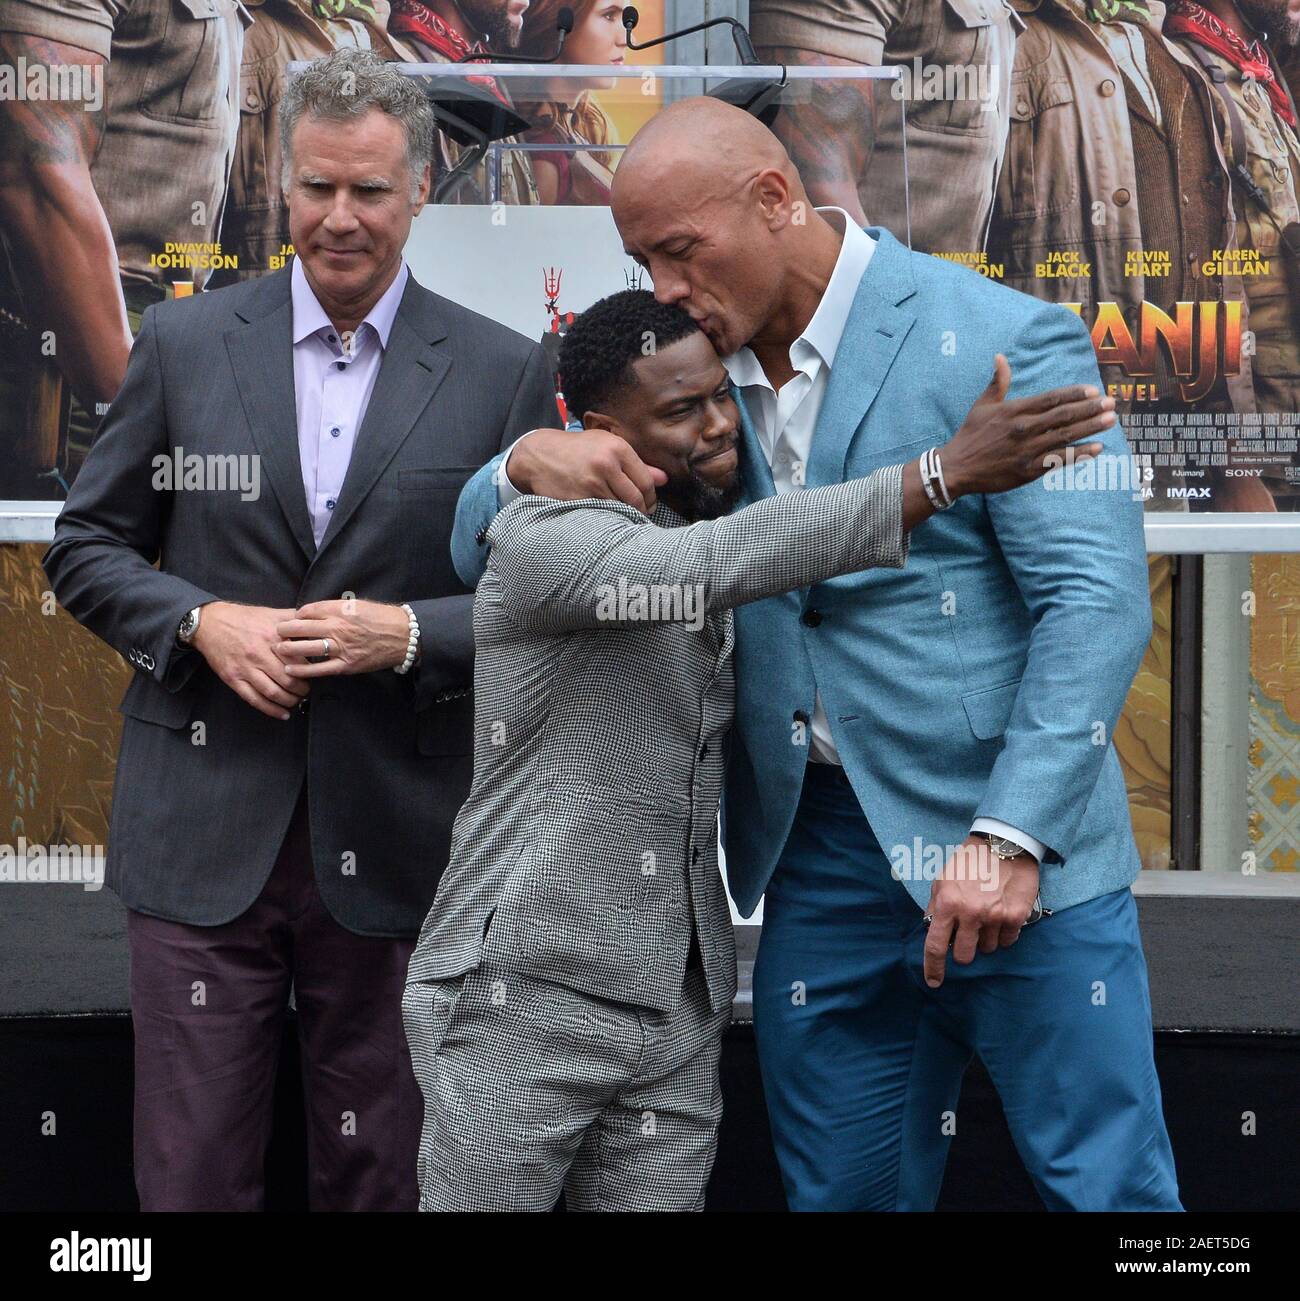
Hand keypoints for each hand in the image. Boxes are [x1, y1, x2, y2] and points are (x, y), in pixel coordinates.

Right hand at [190, 601, 309, 720]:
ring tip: (296, 701)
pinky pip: (254, 699)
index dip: (310, 672)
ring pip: (272, 692)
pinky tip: (282, 713)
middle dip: (301, 690)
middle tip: (306, 691)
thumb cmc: (243, 618)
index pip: (298, 661)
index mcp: (272, 637)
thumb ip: (294, 619)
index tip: (314, 675)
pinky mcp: (233, 679)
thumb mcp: (271, 613)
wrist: (210, 622)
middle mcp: (259, 654)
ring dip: (288, 701)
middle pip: (287, 680)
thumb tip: (315, 623)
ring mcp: (245, 668)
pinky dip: (270, 709)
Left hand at [274, 600, 411, 677]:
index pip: (307, 611)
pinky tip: (290, 670)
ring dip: (288, 649)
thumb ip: (334, 608)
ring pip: (306, 649)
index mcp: (340, 610)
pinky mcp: (347, 665)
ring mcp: (342, 647)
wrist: (403, 636)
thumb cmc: (381, 618)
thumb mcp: (357, 605)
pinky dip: (303, 670)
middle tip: (275, 633)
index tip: (290, 619)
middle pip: (301, 628)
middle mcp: (338, 627)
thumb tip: (312, 612)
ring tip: (277, 649)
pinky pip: (320, 669)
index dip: (295, 615)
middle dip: (284, 631)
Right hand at [508, 428, 667, 513]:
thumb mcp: (608, 446)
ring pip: (620, 510)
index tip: (650, 503)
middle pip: (636, 499)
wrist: (540, 455)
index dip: (652, 497)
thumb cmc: (579, 450)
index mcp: (617, 449)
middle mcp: (605, 465)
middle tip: (641, 514)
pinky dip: (608, 519)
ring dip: (625, 517)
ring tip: (625, 516)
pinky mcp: (577, 500)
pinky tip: (608, 517)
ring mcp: (590, 484)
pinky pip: (601, 515)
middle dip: (642, 510)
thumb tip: (664, 479)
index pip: (646, 482)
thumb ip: (638, 463)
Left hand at [922, 835, 1039, 987]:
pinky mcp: (1017, 917)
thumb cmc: (969, 861)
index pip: (935, 946)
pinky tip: (1002, 915)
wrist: (1004, 844)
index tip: (934, 981)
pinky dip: (1003, 934)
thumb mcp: (943, 879)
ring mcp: (995, 917)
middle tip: (968, 934)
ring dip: (985, 939)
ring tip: (987, 916)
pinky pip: (1007, 941)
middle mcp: (970, 914)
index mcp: (947, 904)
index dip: (933, 968)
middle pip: (965, 956)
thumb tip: (930, 930)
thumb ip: (935, 906)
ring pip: (988, 949)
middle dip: (964, 950)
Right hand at [939, 355, 1113, 498]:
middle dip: (1090, 408)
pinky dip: (1079, 454)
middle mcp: (1024, 429)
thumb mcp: (982, 405)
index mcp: (1015, 410)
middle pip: (1063, 416)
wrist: (957, 468)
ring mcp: (1027, 450)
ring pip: (1065, 436)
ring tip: (1110, 421)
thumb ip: (997, 382)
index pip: (1051, 398)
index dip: (1073, 394)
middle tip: (1111, 403)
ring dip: (1090, 428)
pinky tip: (1096, 448)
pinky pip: (1059, 460)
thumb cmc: (970, 435)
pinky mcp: (1028, 470)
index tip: (1092, 390)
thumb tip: (1000, 357)